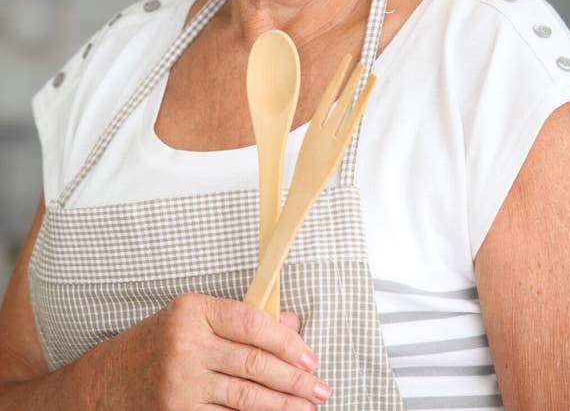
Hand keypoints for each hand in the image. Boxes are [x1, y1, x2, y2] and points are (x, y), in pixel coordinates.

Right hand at [93, 292, 330, 409]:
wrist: (107, 380)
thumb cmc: (157, 343)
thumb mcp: (193, 319)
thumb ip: (241, 320)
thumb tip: (291, 323)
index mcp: (193, 311)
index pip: (252, 323)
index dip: (287, 341)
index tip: (309, 356)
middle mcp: (186, 345)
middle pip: (253, 363)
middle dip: (293, 379)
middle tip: (319, 388)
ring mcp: (181, 383)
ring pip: (244, 397)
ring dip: (281, 406)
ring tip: (306, 408)